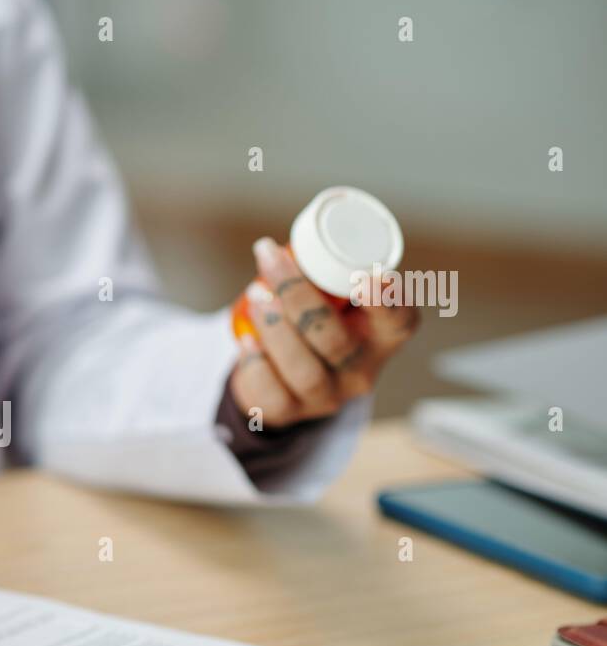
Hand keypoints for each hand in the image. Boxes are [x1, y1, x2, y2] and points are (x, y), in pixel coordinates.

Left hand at [228, 236, 418, 428]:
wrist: (280, 379)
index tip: (365, 278)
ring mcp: (328, 396)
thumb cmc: (314, 322)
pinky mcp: (292, 412)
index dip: (387, 301)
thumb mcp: (334, 297)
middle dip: (298, 296)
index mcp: (383, 335)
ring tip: (257, 293)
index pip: (399, 321)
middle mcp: (362, 370)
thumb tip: (301, 233)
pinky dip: (255, 361)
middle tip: (270, 259)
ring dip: (275, 328)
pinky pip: (272, 392)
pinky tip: (246, 339)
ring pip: (305, 369)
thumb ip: (330, 272)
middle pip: (336, 341)